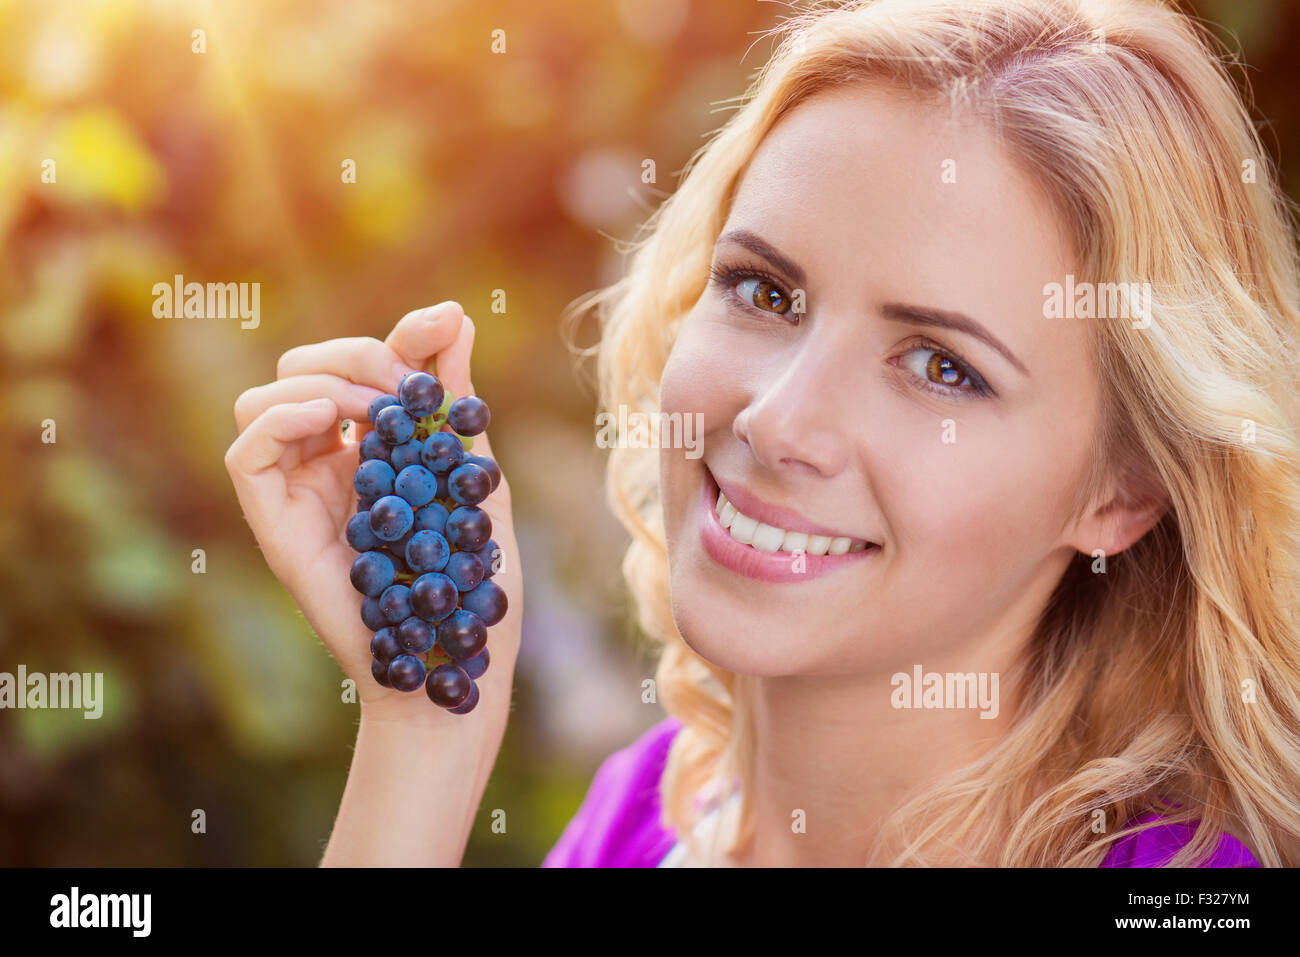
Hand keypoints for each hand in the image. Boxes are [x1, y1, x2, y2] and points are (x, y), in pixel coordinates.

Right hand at [224, 302, 521, 719]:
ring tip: (371, 409)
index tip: (445, 323)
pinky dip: (278, 421)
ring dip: (320, 383)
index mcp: (375, 445)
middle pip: (305, 368)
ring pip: (264, 398)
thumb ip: (452, 399)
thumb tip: (454, 317)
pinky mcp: (273, 523)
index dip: (401, 336)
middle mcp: (328, 461)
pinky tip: (330, 421)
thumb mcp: (470, 473)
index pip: (367, 365)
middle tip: (405, 386)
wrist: (453, 654)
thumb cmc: (470, 576)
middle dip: (357, 356)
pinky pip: (244, 454)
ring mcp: (297, 490)